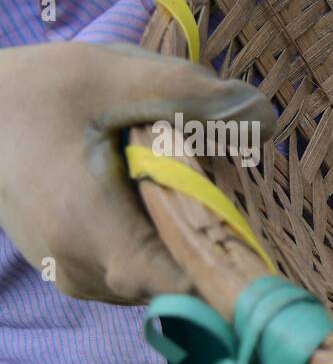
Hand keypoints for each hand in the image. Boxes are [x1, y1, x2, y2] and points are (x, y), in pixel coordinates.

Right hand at [0, 42, 274, 303]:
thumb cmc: (36, 91)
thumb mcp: (111, 74)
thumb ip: (189, 93)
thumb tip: (265, 117)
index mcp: (90, 231)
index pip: (185, 289)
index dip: (228, 268)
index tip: (253, 230)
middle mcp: (83, 272)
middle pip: (184, 284)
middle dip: (211, 239)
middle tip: (212, 180)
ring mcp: (79, 280)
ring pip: (167, 282)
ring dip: (186, 239)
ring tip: (171, 182)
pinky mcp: (80, 276)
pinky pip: (144, 274)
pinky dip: (163, 242)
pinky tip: (152, 197)